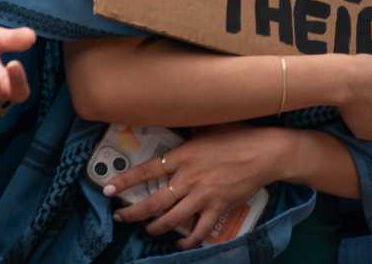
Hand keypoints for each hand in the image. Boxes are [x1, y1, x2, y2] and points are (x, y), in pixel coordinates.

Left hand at [107, 124, 284, 247]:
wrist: (264, 153)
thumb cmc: (235, 136)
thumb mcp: (204, 128)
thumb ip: (186, 135)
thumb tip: (173, 126)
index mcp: (181, 156)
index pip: (145, 171)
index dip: (125, 182)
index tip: (107, 189)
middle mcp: (188, 179)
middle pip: (154, 202)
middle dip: (133, 213)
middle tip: (120, 217)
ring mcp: (203, 196)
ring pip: (172, 220)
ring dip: (156, 228)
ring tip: (147, 230)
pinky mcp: (219, 208)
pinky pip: (200, 231)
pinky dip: (189, 241)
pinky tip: (180, 244)